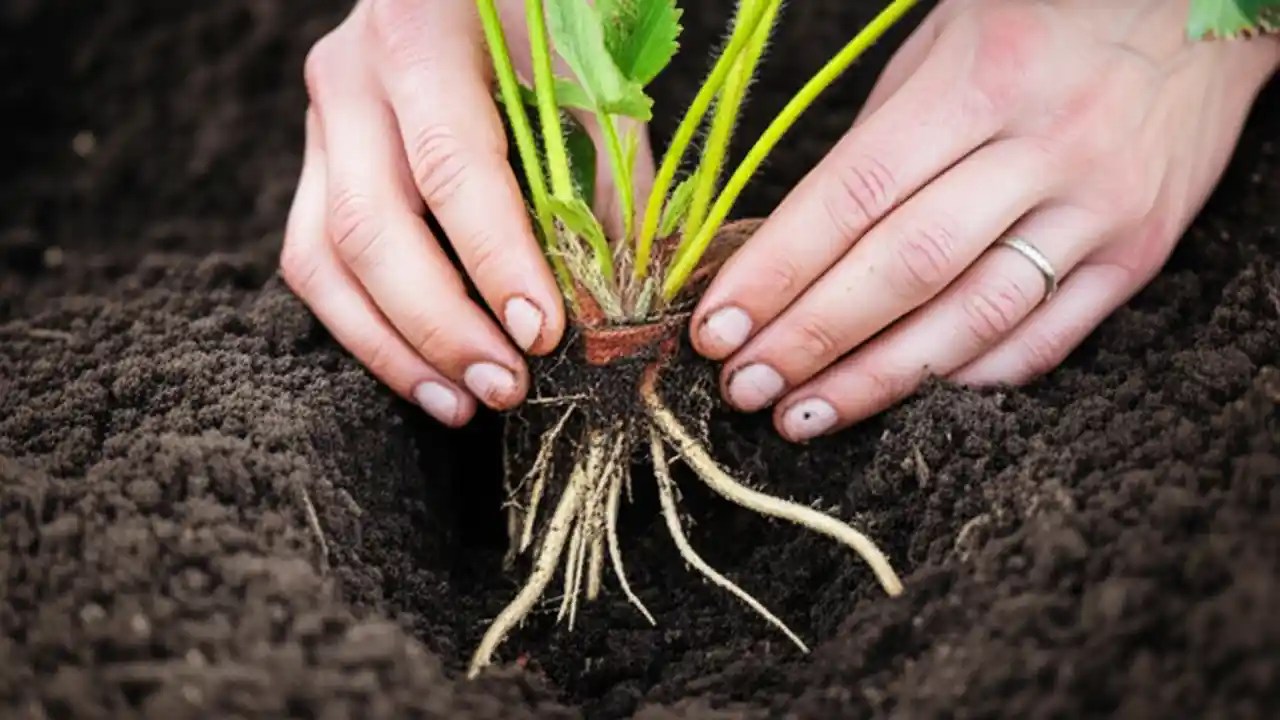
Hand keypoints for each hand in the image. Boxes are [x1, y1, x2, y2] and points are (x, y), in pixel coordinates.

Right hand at [280, 0, 652, 426]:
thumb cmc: (543, 20)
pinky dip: (366, 331)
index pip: (452, 166)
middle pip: (370, 225)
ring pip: (323, 258)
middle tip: (505, 386)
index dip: (495, 260)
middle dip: (440, 324)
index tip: (543, 333)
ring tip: (463, 403)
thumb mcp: (588, 74)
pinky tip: (424, 374)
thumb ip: (608, 174)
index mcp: (422, 35)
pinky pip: (314, 263)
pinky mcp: (314, 165)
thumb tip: (616, 296)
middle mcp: (351, 76)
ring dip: (394, 347)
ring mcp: (319, 123)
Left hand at [690, 0, 1278, 441]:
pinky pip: (1044, 340)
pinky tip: (904, 398)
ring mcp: (1097, 210)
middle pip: (905, 267)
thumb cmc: (1042, 23)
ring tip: (802, 416)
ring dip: (877, 380)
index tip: (716, 326)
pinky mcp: (1136, 256)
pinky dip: (966, 377)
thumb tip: (790, 247)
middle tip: (744, 386)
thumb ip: (876, 142)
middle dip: (811, 338)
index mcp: (977, 81)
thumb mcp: (944, 48)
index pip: (853, 194)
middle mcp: (1042, 148)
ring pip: (972, 319)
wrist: (1197, 15)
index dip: (777, 270)